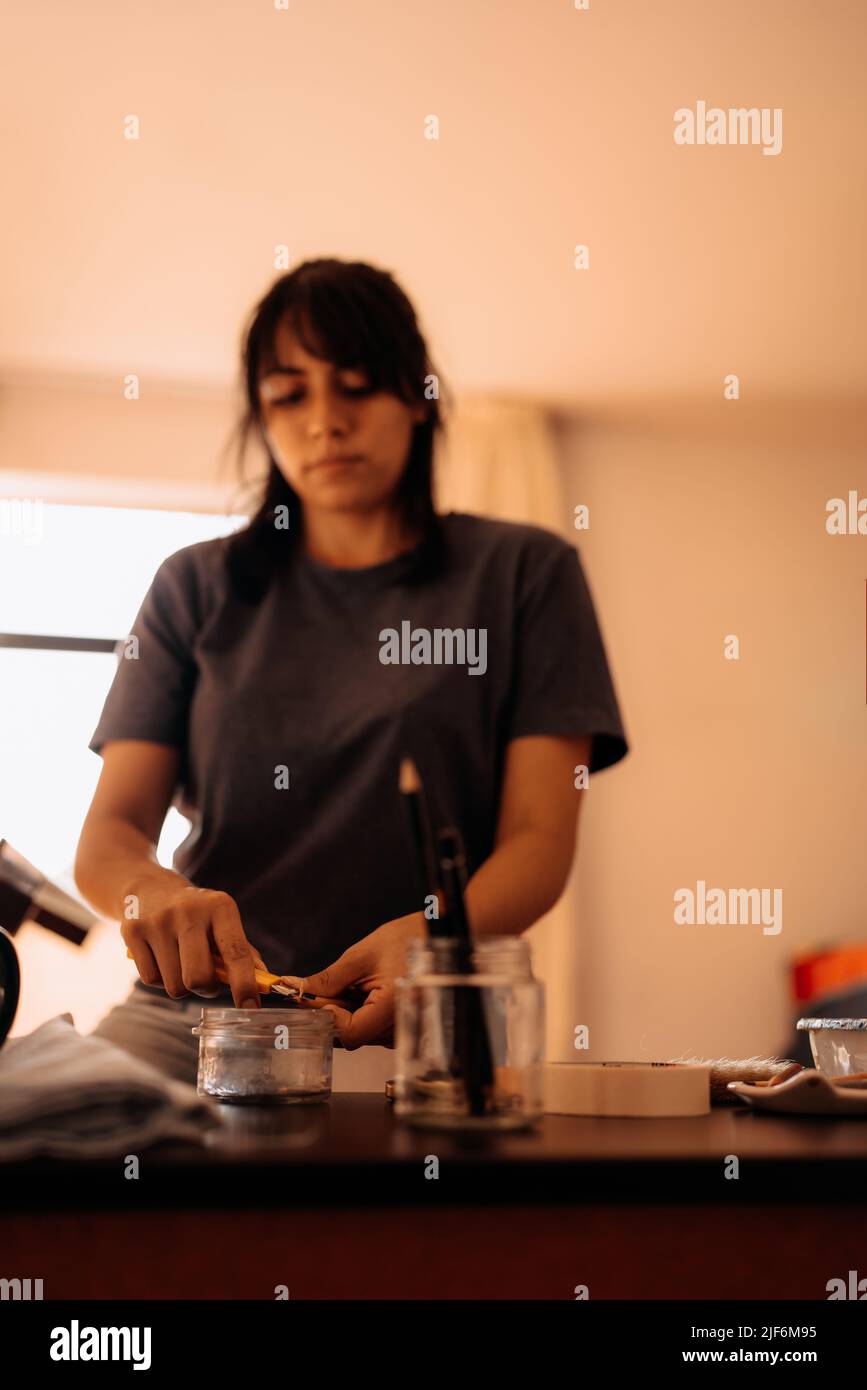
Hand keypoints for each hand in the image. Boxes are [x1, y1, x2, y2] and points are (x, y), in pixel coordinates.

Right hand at [121, 875, 265, 1008]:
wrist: (149, 888)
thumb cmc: (196, 914)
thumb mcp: (222, 921)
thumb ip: (242, 951)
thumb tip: (262, 983)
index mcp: (220, 907)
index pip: (236, 952)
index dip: (245, 984)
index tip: (251, 1006)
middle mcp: (189, 911)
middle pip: (198, 978)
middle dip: (206, 989)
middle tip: (206, 980)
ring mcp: (158, 921)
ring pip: (174, 985)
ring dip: (182, 985)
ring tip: (181, 964)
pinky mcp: (132, 930)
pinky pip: (150, 979)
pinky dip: (159, 979)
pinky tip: (161, 958)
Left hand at [280, 912, 426, 1049]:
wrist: (436, 935)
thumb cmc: (406, 939)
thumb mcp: (362, 955)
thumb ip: (329, 978)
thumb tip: (298, 989)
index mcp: (392, 1007)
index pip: (350, 1033)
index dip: (328, 1019)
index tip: (318, 999)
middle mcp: (400, 1025)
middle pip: (352, 1036)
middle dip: (332, 1013)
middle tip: (324, 987)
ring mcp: (401, 1029)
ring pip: (359, 1033)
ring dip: (345, 1013)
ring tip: (352, 985)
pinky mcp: (399, 1026)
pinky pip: (371, 1028)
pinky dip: (358, 1013)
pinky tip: (362, 993)